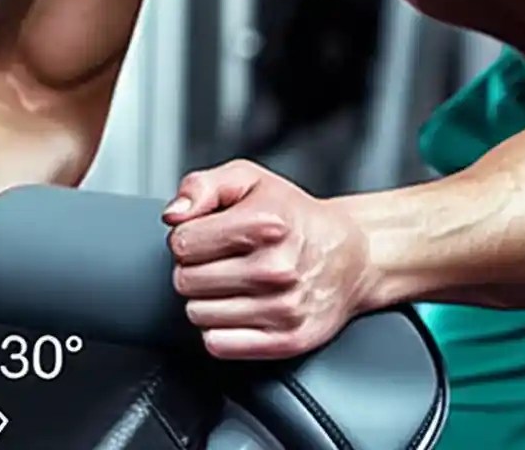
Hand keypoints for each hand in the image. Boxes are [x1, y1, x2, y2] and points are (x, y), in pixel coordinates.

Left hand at [164, 161, 375, 359]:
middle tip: (222, 260)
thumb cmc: (294, 218)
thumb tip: (173, 214)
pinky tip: (239, 308)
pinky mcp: (286, 340)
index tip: (207, 236)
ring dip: (207, 299)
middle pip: (186, 281)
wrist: (350, 256)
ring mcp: (282, 308)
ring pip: (198, 314)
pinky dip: (220, 328)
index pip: (182, 243)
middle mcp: (275, 268)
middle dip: (195, 268)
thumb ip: (202, 186)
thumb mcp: (248, 180)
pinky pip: (218, 343)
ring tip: (234, 282)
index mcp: (264, 224)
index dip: (187, 238)